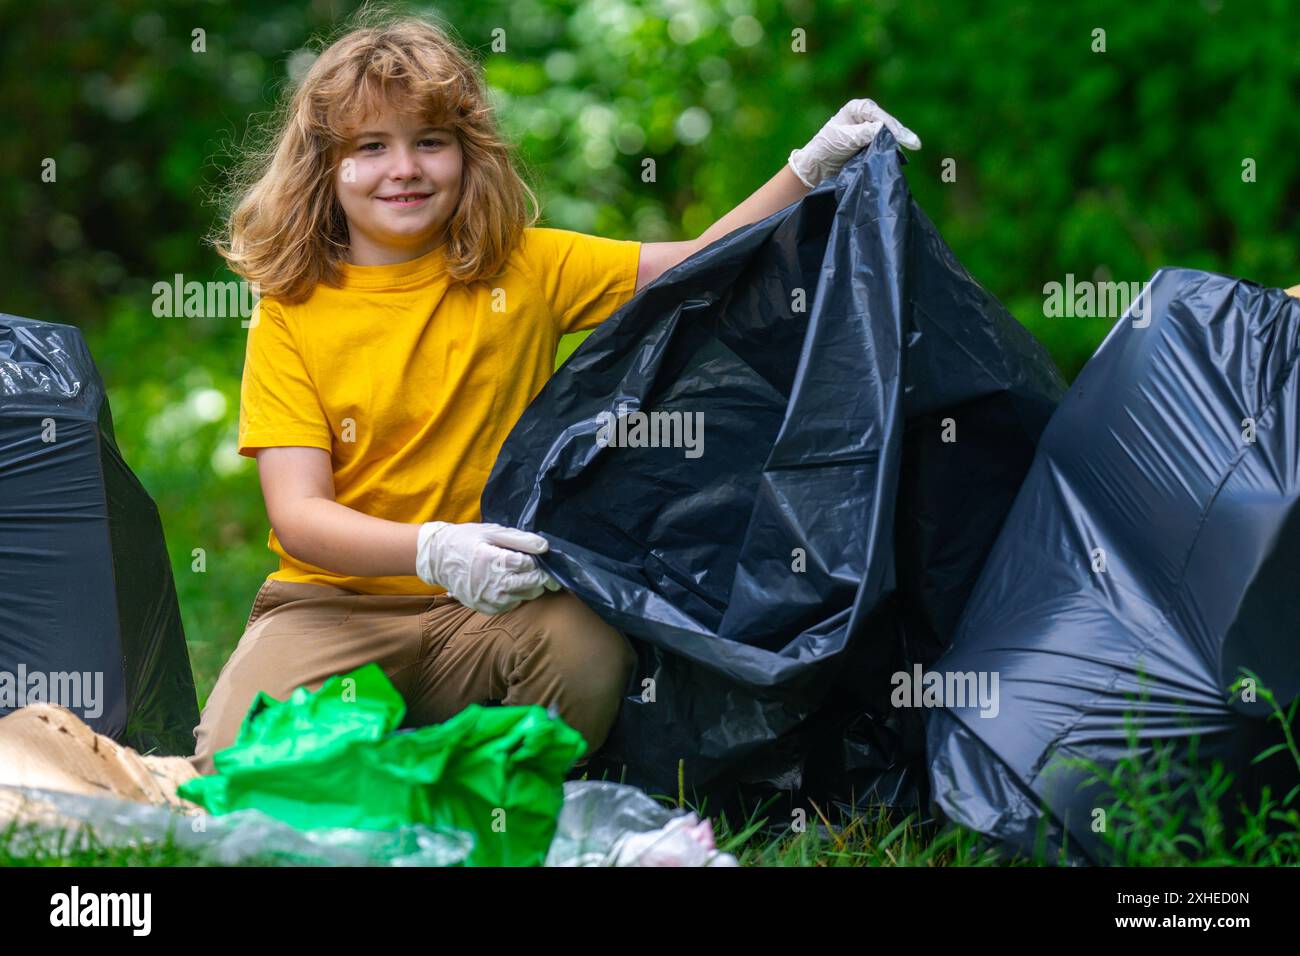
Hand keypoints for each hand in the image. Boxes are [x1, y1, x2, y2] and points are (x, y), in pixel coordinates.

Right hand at [415, 521, 561, 615]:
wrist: (437, 558)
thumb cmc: (466, 540)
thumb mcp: (491, 532)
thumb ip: (520, 539)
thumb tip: (544, 547)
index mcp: (493, 561)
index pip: (529, 565)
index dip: (536, 560)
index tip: (536, 555)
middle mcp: (492, 584)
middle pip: (532, 584)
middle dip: (540, 575)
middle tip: (538, 567)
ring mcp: (488, 599)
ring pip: (525, 597)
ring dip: (529, 586)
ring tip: (520, 574)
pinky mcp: (484, 608)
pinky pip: (511, 605)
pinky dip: (515, 595)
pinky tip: (509, 584)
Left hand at [787, 98, 921, 188]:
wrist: (816, 165)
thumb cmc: (826, 148)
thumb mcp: (844, 139)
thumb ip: (863, 133)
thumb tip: (882, 128)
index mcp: (857, 108)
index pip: (880, 116)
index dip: (893, 127)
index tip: (904, 138)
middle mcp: (864, 114)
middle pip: (887, 122)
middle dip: (900, 133)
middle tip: (916, 144)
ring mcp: (868, 127)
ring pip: (888, 132)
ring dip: (897, 140)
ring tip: (913, 146)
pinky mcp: (869, 140)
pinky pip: (884, 141)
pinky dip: (891, 146)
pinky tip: (900, 153)